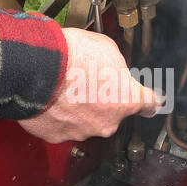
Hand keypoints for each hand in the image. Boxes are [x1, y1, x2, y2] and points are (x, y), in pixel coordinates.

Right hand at [18, 27, 160, 143]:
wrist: (36, 68)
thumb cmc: (72, 56)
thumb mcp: (107, 49)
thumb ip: (116, 67)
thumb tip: (112, 70)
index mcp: (126, 101)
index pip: (148, 104)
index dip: (149, 101)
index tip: (151, 103)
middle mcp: (106, 123)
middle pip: (112, 114)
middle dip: (103, 101)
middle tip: (87, 82)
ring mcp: (81, 132)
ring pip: (86, 121)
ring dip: (79, 109)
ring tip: (65, 88)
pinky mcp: (57, 136)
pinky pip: (62, 126)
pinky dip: (59, 116)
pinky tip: (52, 99)